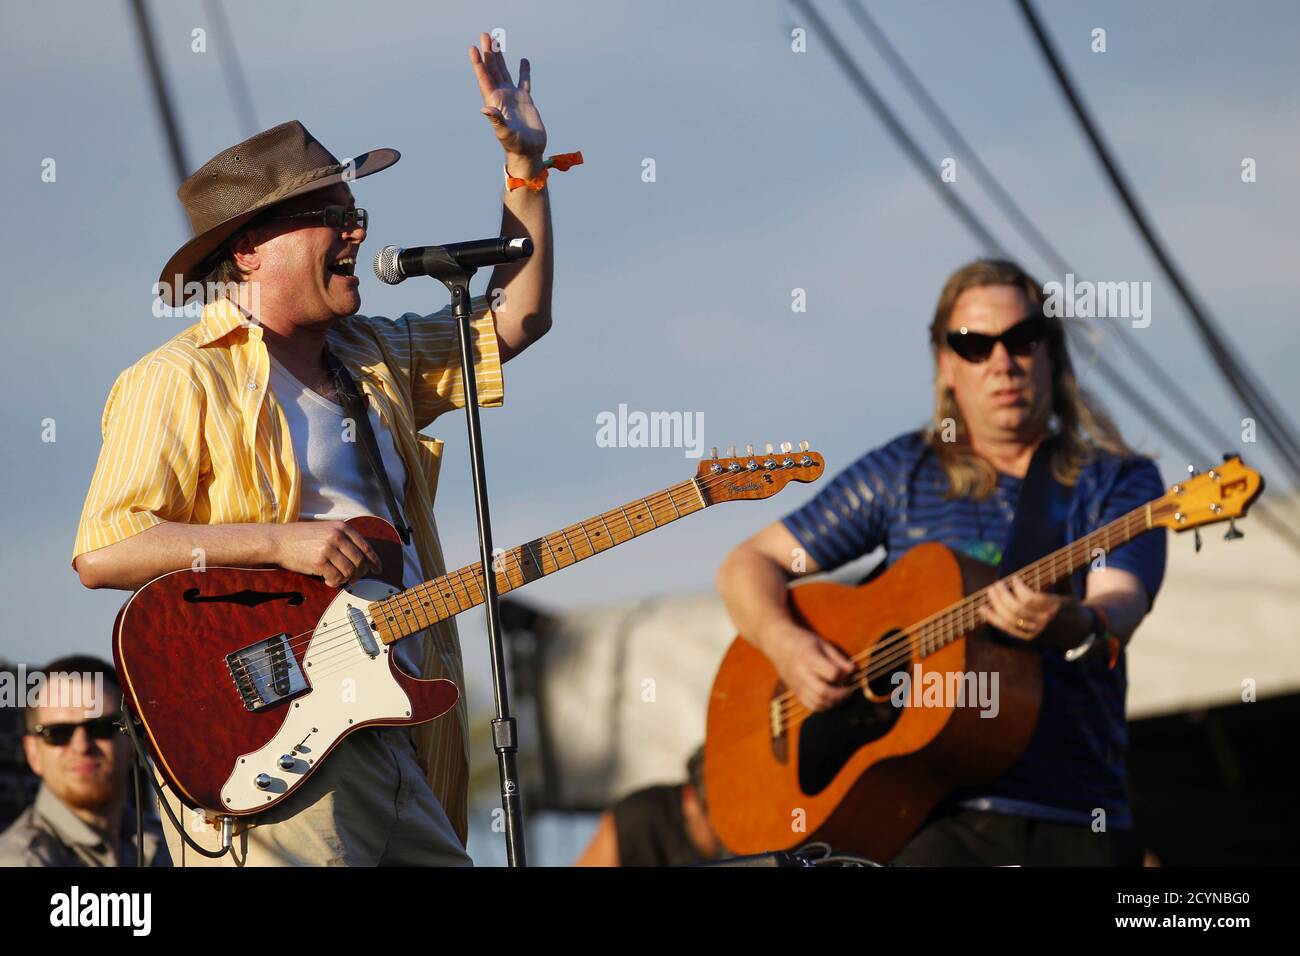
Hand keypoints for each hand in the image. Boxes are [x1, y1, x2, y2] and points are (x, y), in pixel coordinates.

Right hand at [271, 520, 382, 588]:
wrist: (278, 541)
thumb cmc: (301, 537)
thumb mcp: (326, 530)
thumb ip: (343, 539)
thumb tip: (362, 558)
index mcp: (342, 527)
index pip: (366, 546)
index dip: (374, 560)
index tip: (377, 569)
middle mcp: (338, 536)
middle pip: (360, 561)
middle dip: (360, 574)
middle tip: (354, 579)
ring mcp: (328, 548)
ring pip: (350, 571)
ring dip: (345, 579)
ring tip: (336, 578)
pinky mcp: (319, 561)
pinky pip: (336, 577)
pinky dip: (335, 583)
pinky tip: (328, 581)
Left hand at [469, 32, 546, 163]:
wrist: (529, 152)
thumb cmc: (516, 146)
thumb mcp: (505, 133)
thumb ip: (496, 120)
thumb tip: (485, 109)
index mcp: (495, 102)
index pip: (485, 78)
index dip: (478, 63)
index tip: (473, 48)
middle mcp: (502, 97)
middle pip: (492, 70)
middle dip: (488, 53)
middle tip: (485, 35)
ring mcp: (513, 97)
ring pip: (504, 72)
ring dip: (500, 57)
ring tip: (497, 40)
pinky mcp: (525, 101)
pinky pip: (523, 81)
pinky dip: (523, 71)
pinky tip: (522, 60)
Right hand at [766, 623, 856, 712]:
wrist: (779, 644)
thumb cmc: (804, 642)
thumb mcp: (823, 644)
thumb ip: (838, 659)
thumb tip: (853, 671)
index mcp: (809, 658)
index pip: (832, 673)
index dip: (844, 675)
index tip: (848, 672)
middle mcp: (801, 674)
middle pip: (824, 692)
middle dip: (841, 694)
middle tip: (850, 690)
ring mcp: (797, 685)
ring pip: (818, 702)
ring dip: (834, 702)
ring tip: (842, 695)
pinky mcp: (795, 692)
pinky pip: (811, 706)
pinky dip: (824, 706)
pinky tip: (831, 699)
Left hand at [978, 575, 1077, 646]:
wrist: (1078, 632)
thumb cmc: (1071, 604)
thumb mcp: (1071, 589)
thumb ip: (1060, 575)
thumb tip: (1053, 556)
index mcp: (1056, 607)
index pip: (1033, 600)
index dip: (1020, 589)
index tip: (1014, 578)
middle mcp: (1045, 621)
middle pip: (1018, 610)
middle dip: (1004, 596)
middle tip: (997, 584)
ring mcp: (1036, 632)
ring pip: (1010, 620)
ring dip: (996, 605)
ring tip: (990, 592)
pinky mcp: (1029, 638)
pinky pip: (1008, 629)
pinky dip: (993, 619)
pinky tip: (983, 609)